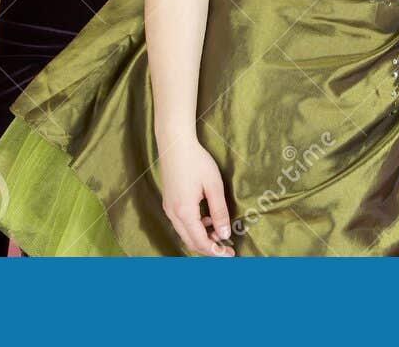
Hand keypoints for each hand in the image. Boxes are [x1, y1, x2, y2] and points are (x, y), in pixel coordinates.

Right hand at [158, 138, 234, 256]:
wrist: (175, 143)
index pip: (200, 242)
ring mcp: (168, 208)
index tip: (230, 254)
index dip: (216, 251)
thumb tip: (225, 234)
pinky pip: (181, 223)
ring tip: (220, 233)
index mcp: (185, 212)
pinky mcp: (168, 202)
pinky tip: (207, 219)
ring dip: (202, 238)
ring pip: (185, 234)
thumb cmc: (196, 161)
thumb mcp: (214, 186)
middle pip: (191, 242)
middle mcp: (173, 214)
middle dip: (209, 248)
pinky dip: (195, 228)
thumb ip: (220, 212)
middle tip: (227, 250)